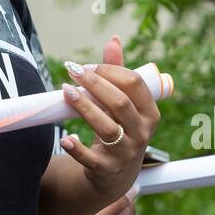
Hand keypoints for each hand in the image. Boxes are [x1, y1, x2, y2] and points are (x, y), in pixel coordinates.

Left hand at [59, 35, 161, 203]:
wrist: (116, 174)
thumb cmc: (120, 127)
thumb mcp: (124, 103)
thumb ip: (118, 72)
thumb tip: (114, 39)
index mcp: (150, 113)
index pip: (134, 84)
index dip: (110, 70)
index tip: (87, 65)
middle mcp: (142, 133)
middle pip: (120, 103)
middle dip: (95, 84)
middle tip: (72, 70)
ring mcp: (125, 153)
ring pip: (107, 127)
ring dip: (85, 108)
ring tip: (66, 91)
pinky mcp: (106, 169)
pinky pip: (92, 159)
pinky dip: (78, 149)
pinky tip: (65, 138)